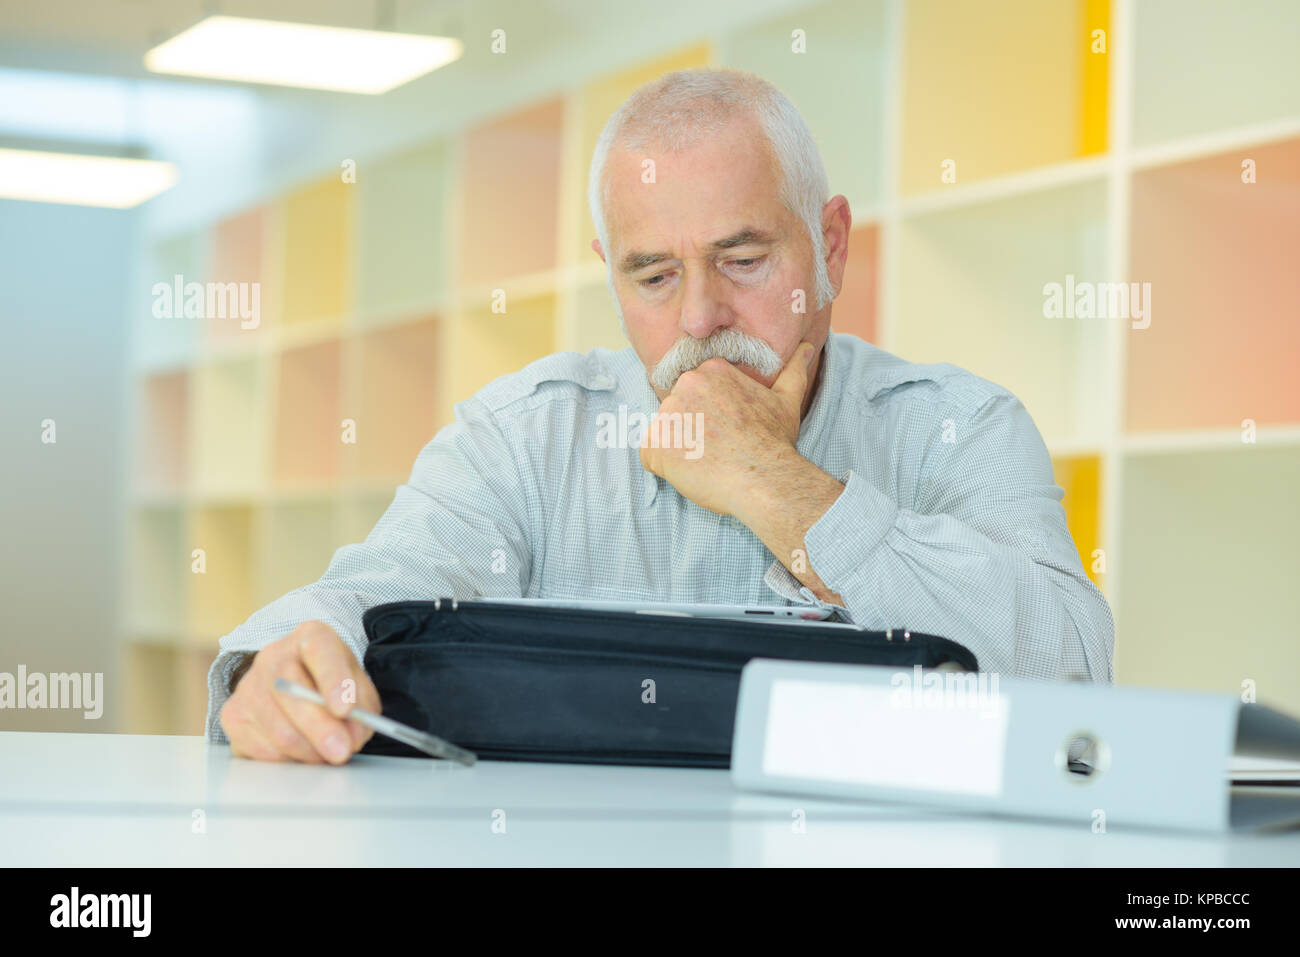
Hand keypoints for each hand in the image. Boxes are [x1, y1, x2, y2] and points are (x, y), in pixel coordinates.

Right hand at [219, 621, 381, 763]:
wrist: (297, 686)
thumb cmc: (331, 685)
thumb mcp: (357, 686)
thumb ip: (361, 709)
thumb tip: (352, 738)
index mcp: (310, 637)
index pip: (319, 649)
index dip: (333, 680)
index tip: (346, 709)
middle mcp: (273, 656)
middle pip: (291, 692)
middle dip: (320, 728)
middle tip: (341, 751)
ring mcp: (248, 686)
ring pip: (278, 730)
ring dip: (309, 751)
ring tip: (327, 752)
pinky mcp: (233, 717)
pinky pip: (262, 751)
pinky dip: (289, 760)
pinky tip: (302, 751)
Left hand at [639, 342, 816, 516]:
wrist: (764, 478)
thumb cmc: (774, 441)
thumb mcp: (786, 399)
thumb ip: (793, 369)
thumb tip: (809, 347)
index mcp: (711, 370)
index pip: (695, 393)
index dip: (709, 416)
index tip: (725, 431)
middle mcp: (685, 385)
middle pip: (678, 410)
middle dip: (692, 429)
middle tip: (718, 448)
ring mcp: (667, 414)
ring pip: (665, 433)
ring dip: (679, 449)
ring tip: (708, 460)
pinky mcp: (654, 444)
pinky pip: (650, 456)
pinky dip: (665, 467)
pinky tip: (692, 471)